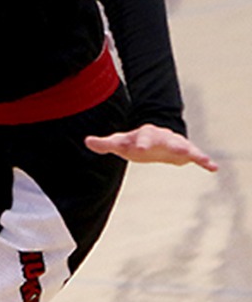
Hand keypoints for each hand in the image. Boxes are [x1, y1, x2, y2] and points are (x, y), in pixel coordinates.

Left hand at [85, 124, 217, 170]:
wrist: (154, 138)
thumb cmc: (134, 142)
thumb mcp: (120, 142)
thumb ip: (105, 143)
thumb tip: (87, 141)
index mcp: (145, 134)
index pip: (142, 136)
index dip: (140, 141)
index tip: (138, 148)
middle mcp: (162, 137)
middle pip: (168, 139)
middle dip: (173, 143)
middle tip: (179, 148)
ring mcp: (176, 143)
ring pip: (185, 146)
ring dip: (192, 152)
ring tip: (200, 158)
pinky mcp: (185, 152)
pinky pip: (196, 156)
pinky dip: (204, 161)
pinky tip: (214, 168)